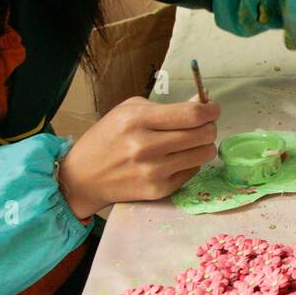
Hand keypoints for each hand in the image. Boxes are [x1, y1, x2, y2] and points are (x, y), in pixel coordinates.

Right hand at [57, 95, 219, 216]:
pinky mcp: (158, 190)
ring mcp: (153, 171)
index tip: (213, 109)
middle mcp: (146, 147)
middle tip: (203, 126)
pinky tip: (174, 159)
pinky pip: (192, 172)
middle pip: (202, 135)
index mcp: (137, 120)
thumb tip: (203, 104)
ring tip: (191, 142)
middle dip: (209, 127)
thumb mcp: (130, 111)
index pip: (191, 115)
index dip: (211, 110)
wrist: (82, 177)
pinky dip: (189, 163)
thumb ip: (167, 108)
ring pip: (203, 155)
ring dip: (203, 146)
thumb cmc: (108, 138)